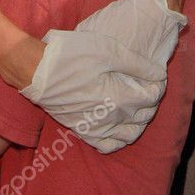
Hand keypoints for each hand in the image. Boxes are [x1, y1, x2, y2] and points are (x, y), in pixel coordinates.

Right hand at [19, 0, 186, 152]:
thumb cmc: (71, 55)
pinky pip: (107, 145)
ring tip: (138, 106)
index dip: (158, 86)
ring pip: (129, 134)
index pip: (150, 97)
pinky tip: (120, 127)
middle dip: (151, 103)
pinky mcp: (81, 130)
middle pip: (142, 116)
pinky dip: (118, 139)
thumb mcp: (106, 49)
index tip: (158, 76)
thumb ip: (136, 63)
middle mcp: (110, 117)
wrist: (36, 70)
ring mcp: (95, 127)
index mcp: (119, 96)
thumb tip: (159, 74)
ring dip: (139, 122)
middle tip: (150, 88)